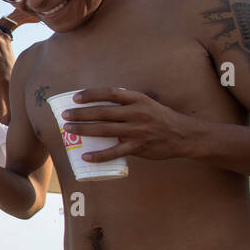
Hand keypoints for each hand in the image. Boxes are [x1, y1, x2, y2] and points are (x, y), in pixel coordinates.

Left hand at [60, 87, 197, 161]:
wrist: (184, 135)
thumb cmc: (160, 118)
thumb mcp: (146, 104)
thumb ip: (127, 103)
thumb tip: (99, 102)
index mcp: (138, 99)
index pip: (110, 93)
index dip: (91, 94)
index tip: (75, 97)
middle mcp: (137, 113)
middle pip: (103, 112)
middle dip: (81, 113)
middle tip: (65, 115)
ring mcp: (138, 130)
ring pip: (105, 130)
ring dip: (83, 130)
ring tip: (68, 130)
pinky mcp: (139, 146)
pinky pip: (115, 152)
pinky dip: (99, 155)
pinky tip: (85, 156)